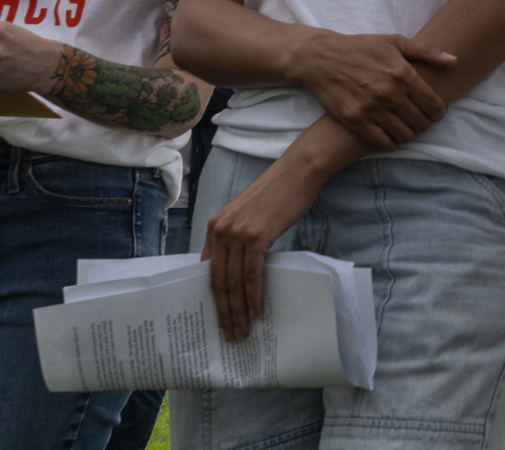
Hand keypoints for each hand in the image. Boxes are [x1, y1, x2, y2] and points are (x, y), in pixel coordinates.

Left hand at [200, 156, 323, 339]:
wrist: (297, 173)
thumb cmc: (277, 194)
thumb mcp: (248, 217)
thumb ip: (236, 240)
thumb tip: (237, 272)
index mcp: (214, 227)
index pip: (207, 271)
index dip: (212, 298)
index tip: (218, 318)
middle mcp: (220, 230)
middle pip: (218, 281)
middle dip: (223, 311)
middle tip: (230, 333)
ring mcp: (237, 233)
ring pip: (233, 282)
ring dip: (238, 309)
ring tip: (243, 328)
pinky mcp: (255, 236)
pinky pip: (251, 274)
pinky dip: (253, 296)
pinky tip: (256, 310)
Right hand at [281, 30, 455, 149]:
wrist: (322, 57)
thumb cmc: (361, 47)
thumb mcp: (394, 41)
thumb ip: (426, 52)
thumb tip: (454, 61)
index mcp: (403, 73)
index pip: (434, 105)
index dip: (438, 112)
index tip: (434, 111)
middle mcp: (389, 93)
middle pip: (421, 123)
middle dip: (424, 123)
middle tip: (419, 118)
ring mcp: (372, 109)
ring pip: (405, 135)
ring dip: (409, 133)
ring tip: (405, 125)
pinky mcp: (355, 121)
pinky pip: (383, 143)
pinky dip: (391, 142)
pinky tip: (390, 134)